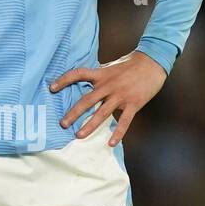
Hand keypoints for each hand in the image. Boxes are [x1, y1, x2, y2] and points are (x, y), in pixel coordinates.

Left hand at [49, 50, 166, 145]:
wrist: (153, 62)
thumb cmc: (131, 64)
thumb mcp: (111, 66)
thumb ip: (99, 74)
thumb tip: (84, 79)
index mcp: (101, 74)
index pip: (78, 74)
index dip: (64, 80)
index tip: (52, 88)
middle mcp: (108, 85)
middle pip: (87, 100)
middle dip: (74, 113)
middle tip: (63, 124)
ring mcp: (121, 95)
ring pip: (102, 113)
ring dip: (90, 125)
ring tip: (79, 135)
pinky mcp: (133, 104)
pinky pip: (124, 121)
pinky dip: (118, 133)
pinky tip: (111, 143)